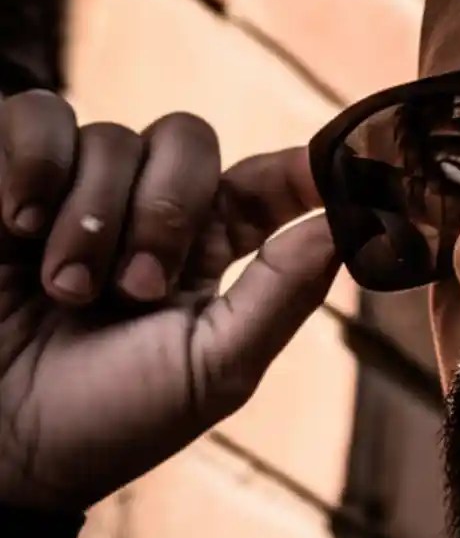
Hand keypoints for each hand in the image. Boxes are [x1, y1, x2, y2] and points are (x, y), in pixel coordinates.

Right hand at [0, 90, 340, 509]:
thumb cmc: (107, 421)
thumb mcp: (215, 369)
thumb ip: (284, 293)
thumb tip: (346, 226)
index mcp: (210, 254)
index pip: (265, 184)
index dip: (298, 167)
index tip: (324, 166)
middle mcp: (146, 215)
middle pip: (187, 141)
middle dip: (166, 209)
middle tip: (135, 289)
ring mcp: (74, 194)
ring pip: (112, 137)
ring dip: (92, 216)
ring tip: (65, 291)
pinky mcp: (5, 184)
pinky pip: (34, 116)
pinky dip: (33, 163)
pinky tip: (17, 227)